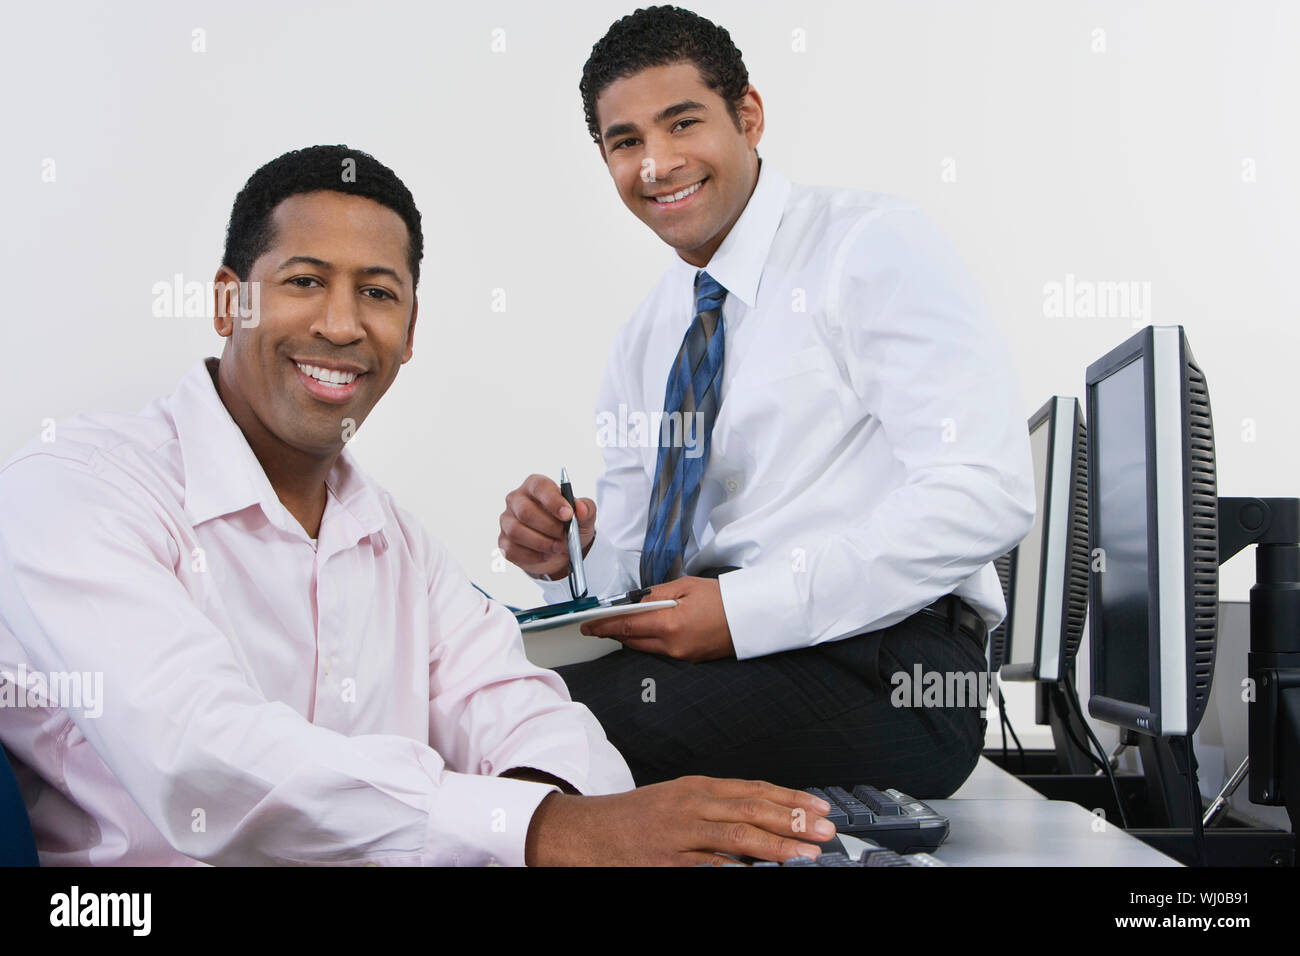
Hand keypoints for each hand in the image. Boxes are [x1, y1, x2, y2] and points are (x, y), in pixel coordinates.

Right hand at [498, 474, 595, 578]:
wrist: (561, 548)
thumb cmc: (568, 525)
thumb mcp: (584, 516)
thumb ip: (586, 509)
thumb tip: (580, 509)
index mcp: (535, 485)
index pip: (540, 487)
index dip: (554, 501)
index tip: (568, 515)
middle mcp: (516, 500)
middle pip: (525, 511)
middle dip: (549, 527)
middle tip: (565, 536)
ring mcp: (507, 520)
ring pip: (516, 531)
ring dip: (541, 543)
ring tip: (557, 547)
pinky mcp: (504, 541)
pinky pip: (512, 550)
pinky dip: (532, 556)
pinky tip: (545, 555)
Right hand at [524, 776, 835, 865]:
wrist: (584, 832)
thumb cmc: (634, 819)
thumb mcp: (678, 800)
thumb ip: (718, 808)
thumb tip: (764, 817)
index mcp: (697, 788)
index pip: (754, 790)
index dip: (790, 799)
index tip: (820, 808)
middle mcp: (691, 805)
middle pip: (751, 809)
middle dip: (793, 821)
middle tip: (825, 830)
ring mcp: (678, 834)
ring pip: (735, 837)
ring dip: (775, 847)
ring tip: (805, 856)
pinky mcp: (664, 862)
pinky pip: (705, 867)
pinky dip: (732, 871)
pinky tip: (755, 874)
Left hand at [581, 576, 733, 661]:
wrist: (750, 617)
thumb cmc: (721, 598)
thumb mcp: (686, 586)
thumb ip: (656, 595)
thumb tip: (636, 603)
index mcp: (670, 625)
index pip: (627, 627)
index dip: (604, 627)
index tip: (588, 626)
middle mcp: (673, 646)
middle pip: (632, 641)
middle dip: (614, 632)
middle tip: (599, 623)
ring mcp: (681, 656)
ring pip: (644, 648)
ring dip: (631, 636)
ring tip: (621, 624)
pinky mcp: (688, 659)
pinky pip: (659, 651)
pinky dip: (648, 641)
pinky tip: (646, 630)